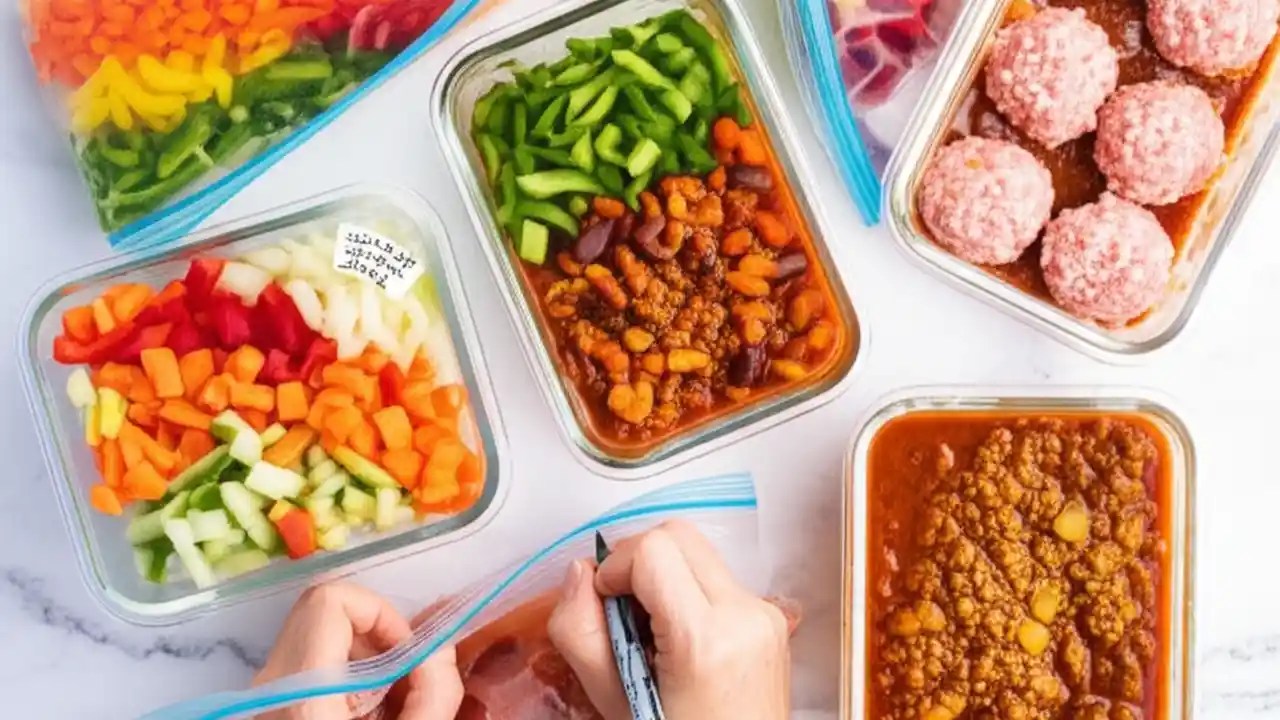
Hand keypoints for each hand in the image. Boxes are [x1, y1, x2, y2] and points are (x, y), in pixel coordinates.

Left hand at [254, 582, 463, 719]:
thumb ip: (434, 693)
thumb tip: (439, 650)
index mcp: (303, 688)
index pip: (330, 600)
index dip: (380, 612)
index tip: (408, 654)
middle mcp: (271, 682)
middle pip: (323, 611)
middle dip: (376, 633)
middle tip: (403, 676)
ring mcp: (263, 693)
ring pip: (314, 635)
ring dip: (361, 654)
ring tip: (386, 701)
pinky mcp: (265, 705)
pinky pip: (304, 663)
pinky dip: (341, 675)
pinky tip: (362, 713)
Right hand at [547, 520, 790, 719]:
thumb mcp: (612, 699)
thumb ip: (580, 632)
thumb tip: (580, 571)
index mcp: (705, 639)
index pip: (653, 550)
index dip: (615, 567)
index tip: (604, 601)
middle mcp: (745, 615)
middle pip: (678, 536)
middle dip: (637, 561)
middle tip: (621, 608)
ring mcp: (765, 614)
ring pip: (699, 553)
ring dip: (664, 575)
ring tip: (651, 628)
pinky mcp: (772, 618)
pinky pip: (719, 579)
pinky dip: (689, 592)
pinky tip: (678, 638)